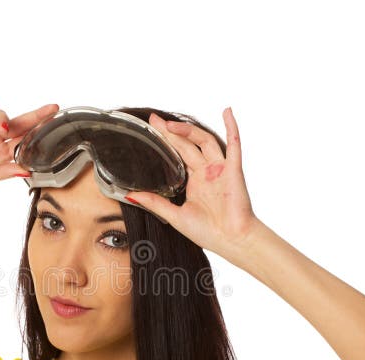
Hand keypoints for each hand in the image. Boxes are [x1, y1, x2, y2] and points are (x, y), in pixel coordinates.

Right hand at [0, 99, 58, 198]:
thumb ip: (5, 172)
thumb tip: (28, 171)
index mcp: (1, 154)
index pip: (24, 140)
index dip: (39, 132)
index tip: (55, 126)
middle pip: (18, 123)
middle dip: (35, 116)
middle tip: (51, 109)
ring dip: (4, 119)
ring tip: (1, 129)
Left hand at [124, 107, 260, 262]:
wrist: (231, 241)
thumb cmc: (207, 233)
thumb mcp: (174, 216)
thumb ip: (154, 203)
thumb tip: (129, 195)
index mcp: (194, 182)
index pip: (177, 155)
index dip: (165, 140)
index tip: (150, 128)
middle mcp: (206, 172)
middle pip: (186, 145)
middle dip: (170, 132)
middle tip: (154, 120)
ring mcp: (220, 170)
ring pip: (204, 141)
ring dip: (188, 130)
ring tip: (171, 124)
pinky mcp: (233, 170)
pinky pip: (234, 144)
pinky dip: (232, 126)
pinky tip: (227, 112)